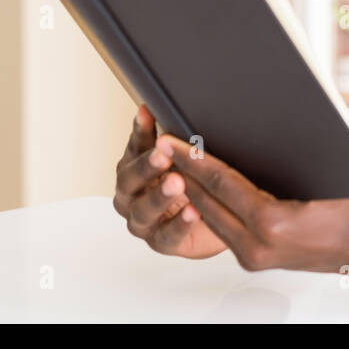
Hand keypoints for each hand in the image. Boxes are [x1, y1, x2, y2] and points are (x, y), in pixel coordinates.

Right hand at [113, 105, 227, 258]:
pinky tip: (192, 211)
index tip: (148, 115)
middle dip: (146, 167)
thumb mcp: (183, 155)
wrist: (219, 216)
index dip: (139, 132)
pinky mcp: (162, 242)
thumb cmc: (193, 180)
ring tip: (178, 182)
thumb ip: (168, 135)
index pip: (133, 148)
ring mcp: (144, 221)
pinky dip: (179, 224)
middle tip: (162, 155)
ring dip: (160, 196)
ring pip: (144, 210)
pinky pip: (167, 236)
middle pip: (129, 181)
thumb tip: (152, 106)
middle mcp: (131, 196)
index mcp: (133, 168)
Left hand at [158, 132, 348, 276]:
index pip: (223, 184)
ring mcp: (255, 256)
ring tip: (174, 166)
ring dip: (192, 190)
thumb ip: (277, 166)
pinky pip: (225, 228)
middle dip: (183, 173)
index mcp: (272, 223)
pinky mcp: (257, 259)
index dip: (196, 159)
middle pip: (208, 202)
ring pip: (211, 217)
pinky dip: (210, 207)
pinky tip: (201, 190)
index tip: (176, 141)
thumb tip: (249, 137)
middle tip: (163, 148)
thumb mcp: (318, 181)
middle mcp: (258, 245)